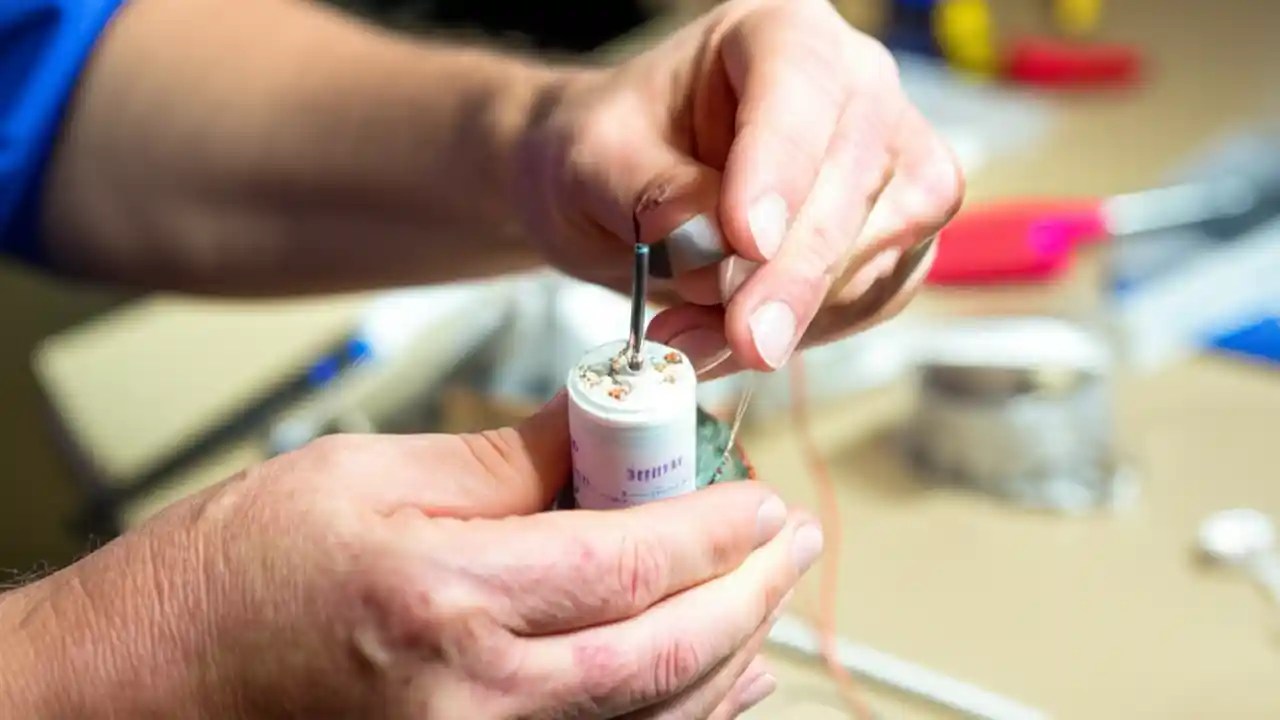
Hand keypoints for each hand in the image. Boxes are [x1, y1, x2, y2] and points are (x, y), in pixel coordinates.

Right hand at [0, 396, 818, 718]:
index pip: (633, 562)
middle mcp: (474, 699)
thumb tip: (604, 424)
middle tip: (788, 542)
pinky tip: (710, 676)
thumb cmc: (234, 573)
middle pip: (668, 654)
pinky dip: (680, 715)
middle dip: (751, 595)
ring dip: (731, 657)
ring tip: (764, 599)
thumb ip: (508, 455)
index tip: (757, 494)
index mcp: (446, 597)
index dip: (717, 526)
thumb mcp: (366, 474)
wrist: (153, 683)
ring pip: (657, 719)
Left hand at [517, 0, 962, 373]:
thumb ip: (644, 189)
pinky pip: (870, 297)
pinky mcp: (892, 238)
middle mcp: (852, 86)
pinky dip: (803, 334)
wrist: (615, 195)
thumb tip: (705, 234)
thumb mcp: (589, 159)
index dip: (780, 166)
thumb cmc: (607, 152)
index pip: (801, 86)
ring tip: (694, 338)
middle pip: (856, 175)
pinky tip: (730, 340)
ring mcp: (887, 163)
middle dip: (793, 271)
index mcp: (779, 31)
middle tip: (743, 337)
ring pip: (875, 247)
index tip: (746, 241)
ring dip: (788, 312)